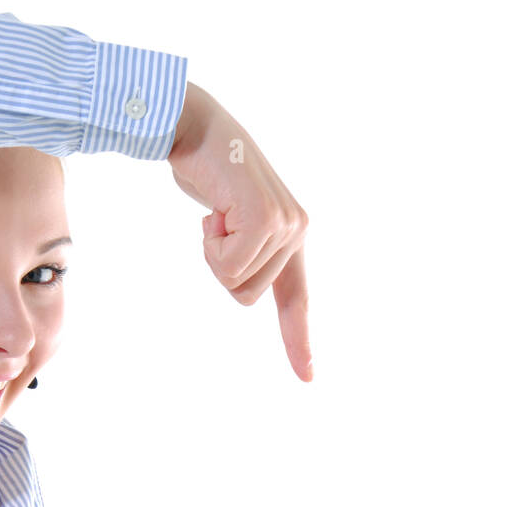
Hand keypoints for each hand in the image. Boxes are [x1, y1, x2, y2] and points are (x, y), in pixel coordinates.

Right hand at [169, 82, 312, 381]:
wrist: (197, 127)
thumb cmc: (208, 171)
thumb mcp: (229, 218)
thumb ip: (243, 246)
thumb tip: (238, 273)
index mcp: (290, 238)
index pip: (296, 301)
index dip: (300, 341)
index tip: (309, 379)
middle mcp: (297, 232)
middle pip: (246, 296)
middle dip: (220, 267)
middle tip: (218, 223)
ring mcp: (286, 226)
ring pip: (236, 283)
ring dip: (213, 251)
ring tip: (217, 212)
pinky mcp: (268, 221)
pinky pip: (228, 266)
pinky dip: (210, 243)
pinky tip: (215, 209)